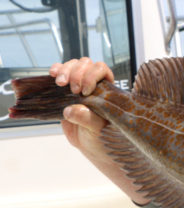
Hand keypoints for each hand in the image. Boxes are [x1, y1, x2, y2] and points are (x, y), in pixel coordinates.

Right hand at [50, 58, 149, 204]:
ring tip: (60, 83)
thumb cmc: (100, 135)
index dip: (92, 76)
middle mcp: (95, 83)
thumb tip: (71, 109)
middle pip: (86, 64)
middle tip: (73, 90)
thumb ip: (87, 119)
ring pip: (74, 65)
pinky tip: (52, 74)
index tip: (85, 91)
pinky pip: (61, 73)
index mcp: (108, 89)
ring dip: (65, 70)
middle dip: (77, 73)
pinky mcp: (65, 90)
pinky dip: (56, 70)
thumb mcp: (97, 129)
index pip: (102, 70)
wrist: (90, 142)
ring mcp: (79, 84)